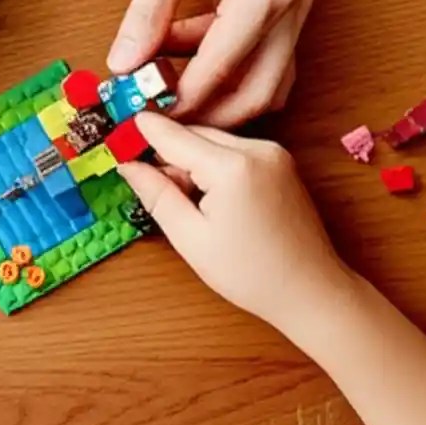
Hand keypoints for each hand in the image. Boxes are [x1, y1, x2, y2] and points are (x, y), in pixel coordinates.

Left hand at [107, 0, 310, 126]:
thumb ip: (148, 13)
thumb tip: (122, 65)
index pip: (221, 69)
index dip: (179, 99)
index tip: (142, 116)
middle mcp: (293, 8)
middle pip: (258, 92)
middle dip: (207, 113)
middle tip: (157, 121)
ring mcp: (294, 8)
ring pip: (265, 80)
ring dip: (217, 93)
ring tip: (161, 90)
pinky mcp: (283, 6)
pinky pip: (259, 56)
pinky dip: (221, 66)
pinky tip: (175, 55)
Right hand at [118, 113, 350, 327]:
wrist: (311, 290)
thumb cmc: (251, 274)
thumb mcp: (191, 238)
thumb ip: (157, 194)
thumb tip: (127, 164)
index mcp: (232, 167)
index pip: (173, 136)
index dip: (140, 134)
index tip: (114, 134)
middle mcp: (257, 148)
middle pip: (194, 134)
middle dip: (166, 152)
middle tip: (145, 181)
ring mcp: (273, 152)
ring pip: (213, 140)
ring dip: (190, 159)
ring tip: (183, 200)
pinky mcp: (280, 161)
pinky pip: (233, 150)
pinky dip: (212, 163)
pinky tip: (208, 196)